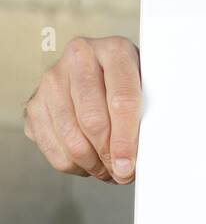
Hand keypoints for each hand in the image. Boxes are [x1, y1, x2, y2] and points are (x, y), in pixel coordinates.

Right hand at [23, 36, 140, 183]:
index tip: (130, 165)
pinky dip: (73, 165)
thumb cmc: (132, 82)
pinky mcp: (35, 103)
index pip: (122, 101)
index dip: (126, 139)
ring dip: (92, 164)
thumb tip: (151, 152)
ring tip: (109, 171)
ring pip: (71, 137)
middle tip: (122, 172)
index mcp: (115, 50)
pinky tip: (90, 163)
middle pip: (93, 121)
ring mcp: (52, 80)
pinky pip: (52, 147)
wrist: (100, 71)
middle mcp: (79, 58)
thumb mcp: (149, 86)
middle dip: (109, 155)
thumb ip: (152, 110)